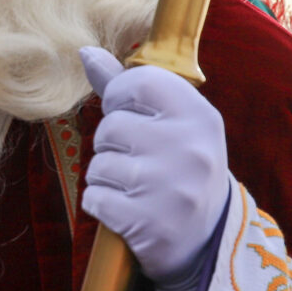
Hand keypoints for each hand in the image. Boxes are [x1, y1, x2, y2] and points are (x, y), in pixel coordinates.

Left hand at [79, 47, 230, 283]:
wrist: (206, 238)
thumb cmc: (180, 168)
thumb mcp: (171, 123)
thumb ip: (128, 88)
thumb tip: (85, 52)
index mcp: (199, 115)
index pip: (138, 82)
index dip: (120, 98)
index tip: (131, 115)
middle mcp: (189, 148)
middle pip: (110, 127)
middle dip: (112, 145)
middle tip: (140, 162)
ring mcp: (170, 187)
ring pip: (99, 164)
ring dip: (106, 177)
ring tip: (136, 187)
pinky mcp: (149, 223)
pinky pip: (95, 198)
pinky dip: (101, 204)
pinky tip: (126, 210)